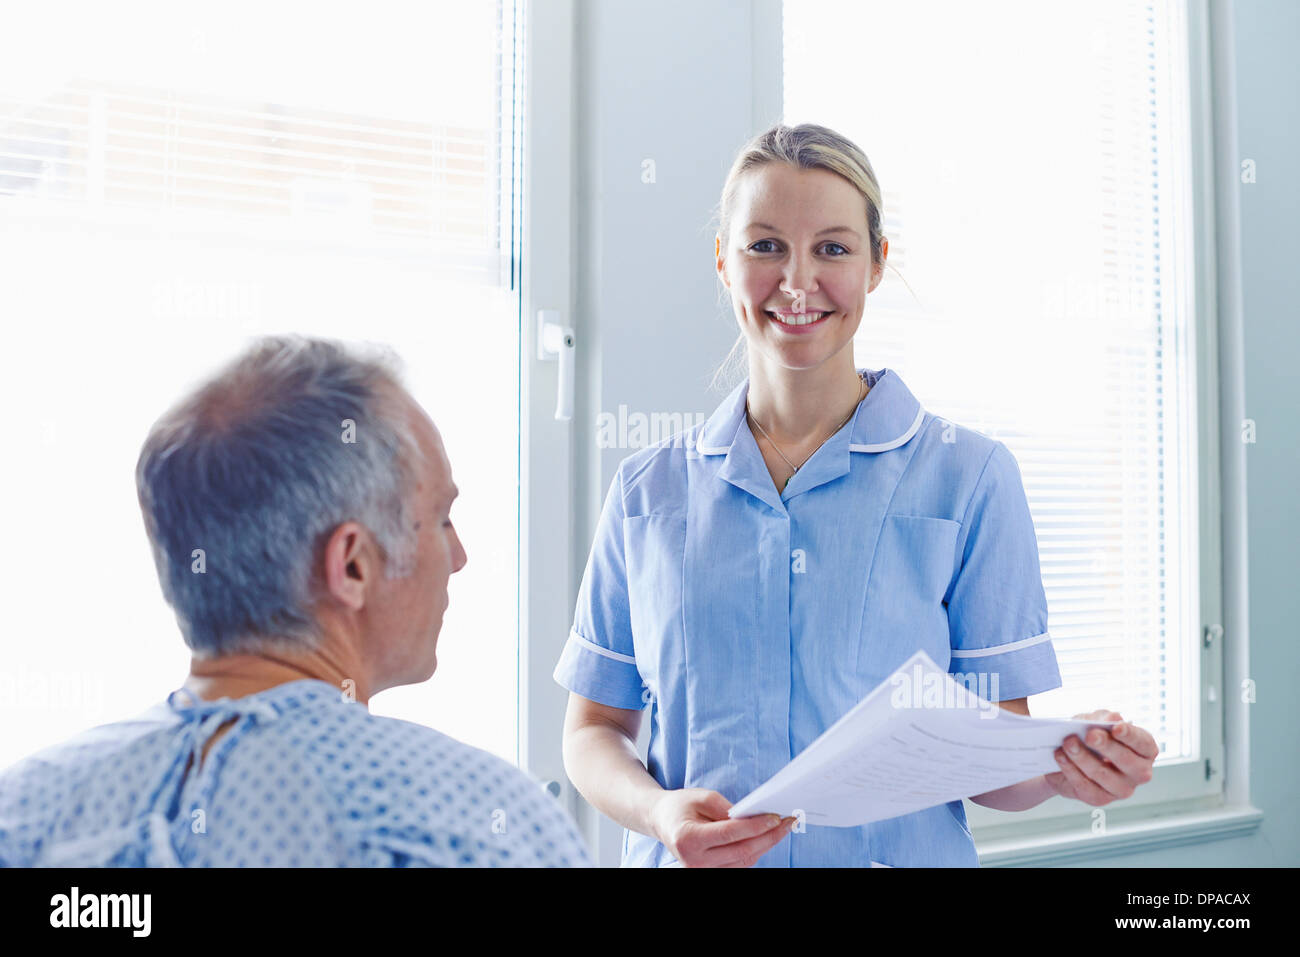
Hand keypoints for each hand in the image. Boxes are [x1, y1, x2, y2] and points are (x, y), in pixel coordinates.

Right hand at [649, 788, 794, 866]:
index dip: (756, 827)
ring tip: (780, 829)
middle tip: (787, 823)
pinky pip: (739, 865)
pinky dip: (755, 851)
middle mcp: (694, 861)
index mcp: (689, 838)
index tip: (776, 817)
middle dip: (768, 837)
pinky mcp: (709, 874)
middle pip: (741, 852)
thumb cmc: (681, 806)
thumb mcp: (702, 797)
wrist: (663, 822)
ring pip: (744, 862)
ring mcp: (701, 872)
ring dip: (765, 845)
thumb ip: (728, 808)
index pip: (729, 834)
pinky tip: (765, 838)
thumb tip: (755, 818)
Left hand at [1046, 709, 1157, 805]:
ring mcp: (1121, 789)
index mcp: (1144, 750)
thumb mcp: (1094, 720)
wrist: (1067, 757)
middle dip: (1107, 747)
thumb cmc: (1088, 735)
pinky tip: (1061, 756)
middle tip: (1090, 735)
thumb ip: (1103, 717)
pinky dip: (1071, 770)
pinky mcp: (1100, 799)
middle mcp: (1139, 773)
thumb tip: (1113, 717)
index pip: (1144, 744)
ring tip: (1068, 743)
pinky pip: (1086, 787)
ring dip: (1083, 758)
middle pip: (1127, 761)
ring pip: (1103, 775)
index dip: (1131, 736)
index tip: (1116, 727)